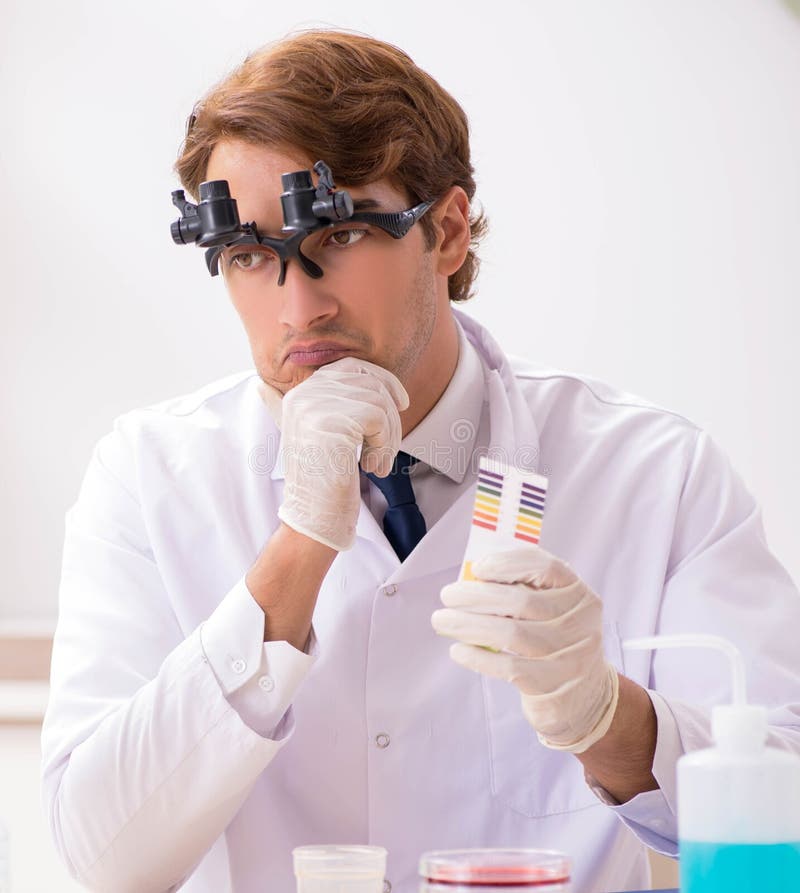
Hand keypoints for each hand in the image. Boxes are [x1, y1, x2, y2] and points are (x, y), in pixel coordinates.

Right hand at [258, 357, 408, 551]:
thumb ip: (321, 409)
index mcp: (299, 395)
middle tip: (384, 449)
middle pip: (369, 382)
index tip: (401, 404)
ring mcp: (314, 408)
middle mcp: (302, 396)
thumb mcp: (318, 437)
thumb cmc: (325, 483)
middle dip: (389, 416)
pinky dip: (384, 446)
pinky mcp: (331, 425)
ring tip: (376, 463)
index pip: (350, 367)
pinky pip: (378, 419)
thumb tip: (288, 388)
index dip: (382, 380)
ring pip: (378, 402)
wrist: (314, 521)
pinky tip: (371, 467)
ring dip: (388, 436)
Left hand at [431, 545, 618, 752]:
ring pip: (510, 633)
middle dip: (476, 595)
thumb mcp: (553, 611)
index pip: (546, 567)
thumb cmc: (555, 642)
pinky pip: (508, 667)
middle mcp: (580, 622)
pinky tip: (458, 651)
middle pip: (521, 601)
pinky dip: (477, 657)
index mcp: (579, 593)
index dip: (508, 564)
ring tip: (441, 621)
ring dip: (467, 624)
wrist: (585, 697)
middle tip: (447, 595)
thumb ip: (524, 591)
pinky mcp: (553, 685)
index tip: (477, 568)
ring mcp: (570, 656)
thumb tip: (471, 580)